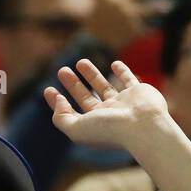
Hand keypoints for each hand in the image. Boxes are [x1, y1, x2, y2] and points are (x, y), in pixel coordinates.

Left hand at [43, 58, 170, 149]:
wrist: (142, 126)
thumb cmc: (109, 129)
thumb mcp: (76, 128)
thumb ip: (61, 118)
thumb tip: (57, 101)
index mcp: (93, 125)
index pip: (71, 112)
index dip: (58, 101)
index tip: (48, 89)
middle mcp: (107, 115)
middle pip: (85, 97)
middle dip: (73, 84)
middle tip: (62, 70)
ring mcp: (123, 103)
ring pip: (104, 86)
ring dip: (92, 74)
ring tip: (80, 62)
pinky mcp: (138, 92)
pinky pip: (129, 80)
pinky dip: (122, 71)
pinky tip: (114, 64)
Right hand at [86, 0, 169, 50]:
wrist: (91, 46)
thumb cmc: (94, 28)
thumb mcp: (97, 10)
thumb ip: (111, 1)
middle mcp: (118, 1)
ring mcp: (127, 15)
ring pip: (149, 9)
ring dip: (159, 6)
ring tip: (167, 6)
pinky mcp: (133, 29)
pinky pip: (146, 28)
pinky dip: (150, 29)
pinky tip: (155, 28)